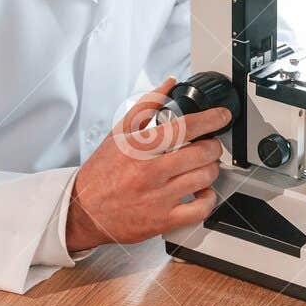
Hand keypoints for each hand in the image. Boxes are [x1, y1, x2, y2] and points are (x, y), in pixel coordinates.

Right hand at [66, 77, 229, 250]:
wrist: (83, 211)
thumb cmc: (101, 172)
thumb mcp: (118, 134)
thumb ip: (147, 106)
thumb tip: (169, 84)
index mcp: (139, 147)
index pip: (185, 127)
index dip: (211, 119)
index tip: (222, 116)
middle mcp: (149, 172)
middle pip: (201, 153)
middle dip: (214, 146)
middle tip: (210, 144)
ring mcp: (157, 198)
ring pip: (204, 178)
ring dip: (211, 169)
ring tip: (204, 166)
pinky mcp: (162, 221)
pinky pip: (200, 210)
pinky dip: (208, 198)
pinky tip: (202, 192)